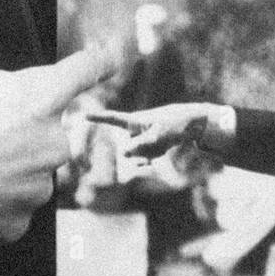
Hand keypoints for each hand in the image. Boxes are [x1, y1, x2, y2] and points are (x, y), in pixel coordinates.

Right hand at [0, 48, 113, 255]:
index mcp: (38, 100)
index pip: (84, 71)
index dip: (99, 60)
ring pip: (30, 171)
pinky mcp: (19, 224)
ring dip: (7, 167)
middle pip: (50, 131)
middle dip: (24, 129)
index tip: (111, 56)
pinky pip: (12, 204)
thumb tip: (7, 95)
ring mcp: (36, 189)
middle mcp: (49, 145)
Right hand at [95, 103, 228, 156]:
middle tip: (157, 141)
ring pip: (135, 156)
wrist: (190, 125)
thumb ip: (138, 146)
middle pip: (127, 148)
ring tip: (162, 144)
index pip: (112, 118)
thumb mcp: (157, 137)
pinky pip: (142, 159)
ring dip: (147, 156)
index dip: (98, 118)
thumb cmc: (173, 125)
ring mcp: (140, 139)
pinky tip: (161, 152)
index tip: (84, 115)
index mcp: (134, 120)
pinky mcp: (147, 147)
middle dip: (139, 151)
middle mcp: (134, 129)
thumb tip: (122, 154)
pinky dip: (151, 159)